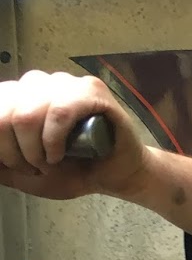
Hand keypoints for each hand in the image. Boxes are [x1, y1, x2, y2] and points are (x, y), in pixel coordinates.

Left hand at [0, 71, 146, 199]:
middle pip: (4, 112)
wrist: (113, 175)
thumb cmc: (72, 171)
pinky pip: (60, 112)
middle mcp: (39, 84)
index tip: (15, 164)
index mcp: (19, 96)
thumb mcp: (21, 172)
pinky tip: (59, 153)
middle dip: (13, 151)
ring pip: (28, 113)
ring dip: (33, 149)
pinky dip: (54, 139)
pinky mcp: (92, 91)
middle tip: (34, 167)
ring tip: (49, 162)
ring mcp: (66, 84)